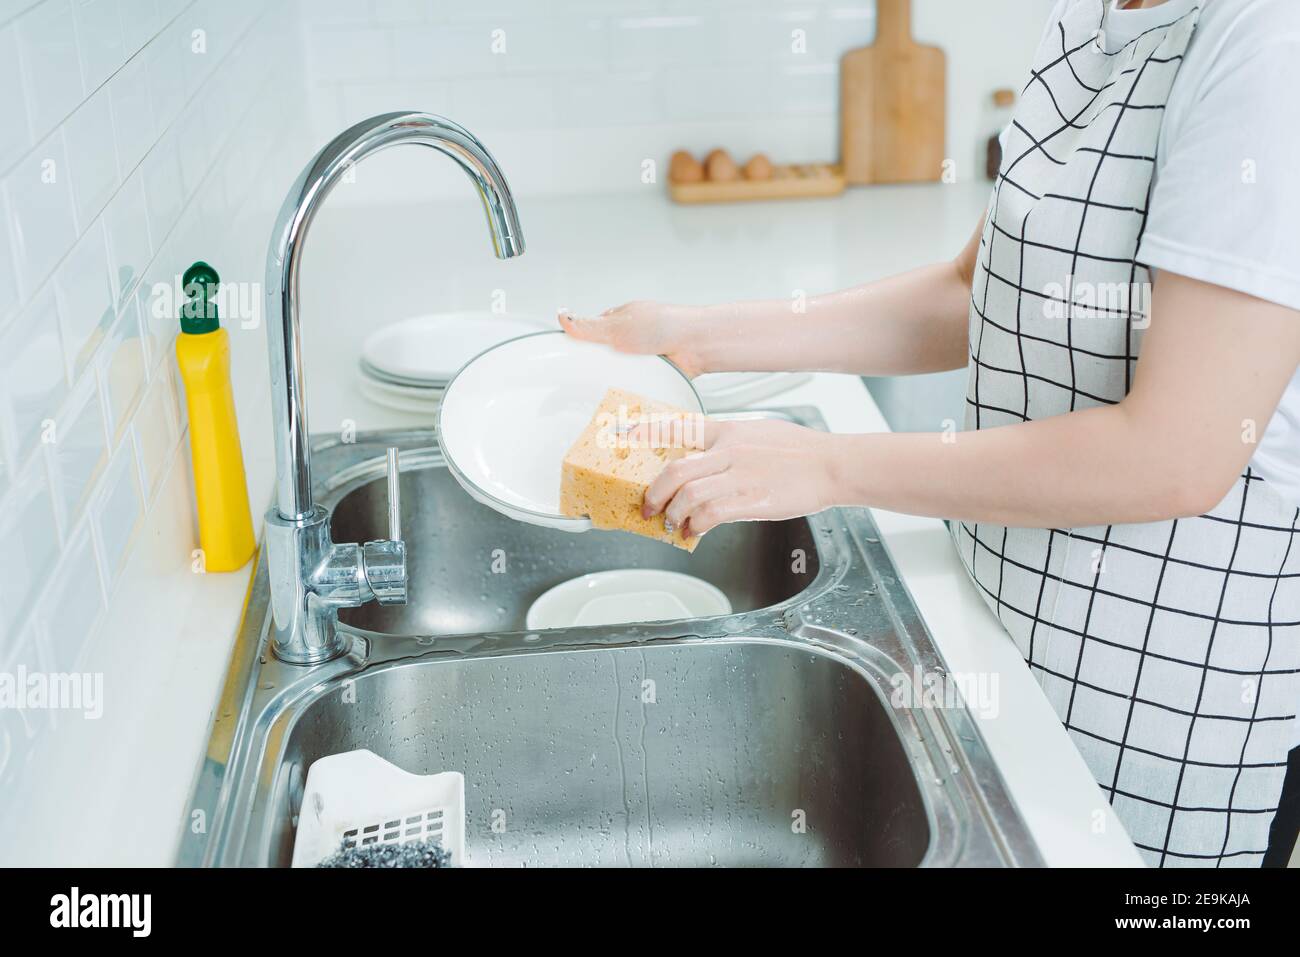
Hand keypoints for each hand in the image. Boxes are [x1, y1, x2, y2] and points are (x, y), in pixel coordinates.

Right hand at [558, 301, 705, 376]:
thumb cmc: (665, 326)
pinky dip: (631, 390)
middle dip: (597, 368)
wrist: (695, 346)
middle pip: (602, 358)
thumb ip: (588, 326)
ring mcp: (640, 358)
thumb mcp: (617, 325)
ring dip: (616, 380)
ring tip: (610, 386)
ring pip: (618, 374)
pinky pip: (635, 386)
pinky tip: (628, 393)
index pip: (589, 335)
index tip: (565, 361)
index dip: (577, 348)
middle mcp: (629, 339)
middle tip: (589, 377)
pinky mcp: (651, 375)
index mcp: (618, 321)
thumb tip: (562, 316)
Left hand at [638, 417, 838, 538]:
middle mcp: (730, 451)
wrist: (833, 465)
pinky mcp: (753, 500)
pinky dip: (696, 526)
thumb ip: (730, 442)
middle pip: (675, 469)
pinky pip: (712, 514)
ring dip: (673, 514)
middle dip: (654, 493)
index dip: (647, 433)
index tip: (626, 440)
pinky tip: (694, 532)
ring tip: (672, 525)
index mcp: (729, 431)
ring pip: (689, 495)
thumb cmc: (801, 451)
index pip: (679, 427)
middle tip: (648, 506)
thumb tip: (708, 457)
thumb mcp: (759, 432)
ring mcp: (740, 476)